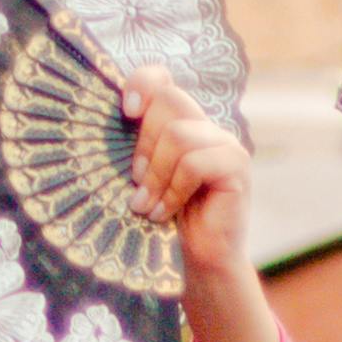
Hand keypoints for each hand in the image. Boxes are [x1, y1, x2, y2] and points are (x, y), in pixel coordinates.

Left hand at [130, 71, 274, 341]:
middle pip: (168, 102)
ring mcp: (225, 144)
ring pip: (179, 135)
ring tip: (146, 206)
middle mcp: (206, 126)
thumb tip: (105, 123)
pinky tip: (166, 213)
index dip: (143, 83)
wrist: (199, 263)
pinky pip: (195, 163)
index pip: (163, 78)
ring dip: (155, 174)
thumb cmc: (165, 222)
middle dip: (143, 146)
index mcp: (181, 123)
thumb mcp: (143, 178)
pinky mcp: (236, 166)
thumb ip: (135, 148)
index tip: (126, 111)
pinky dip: (173, 189)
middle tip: (135, 185)